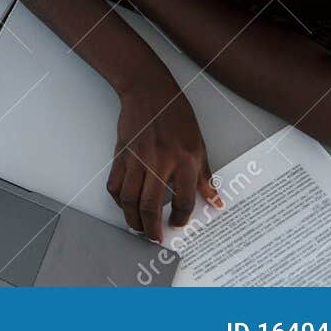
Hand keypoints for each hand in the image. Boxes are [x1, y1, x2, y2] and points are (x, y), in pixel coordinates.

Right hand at [108, 79, 220, 240]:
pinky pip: (115, 185)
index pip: (183, 201)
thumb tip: (215, 201)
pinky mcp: (121, 155)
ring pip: (129, 199)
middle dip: (152, 228)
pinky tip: (125, 205)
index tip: (178, 224)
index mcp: (184, 161)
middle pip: (151, 206)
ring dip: (133, 219)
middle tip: (154, 237)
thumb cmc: (176, 116)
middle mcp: (159, 162)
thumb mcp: (198, 146)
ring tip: (139, 227)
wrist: (149, 92)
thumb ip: (205, 177)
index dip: (182, 218)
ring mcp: (137, 159)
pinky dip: (118, 200)